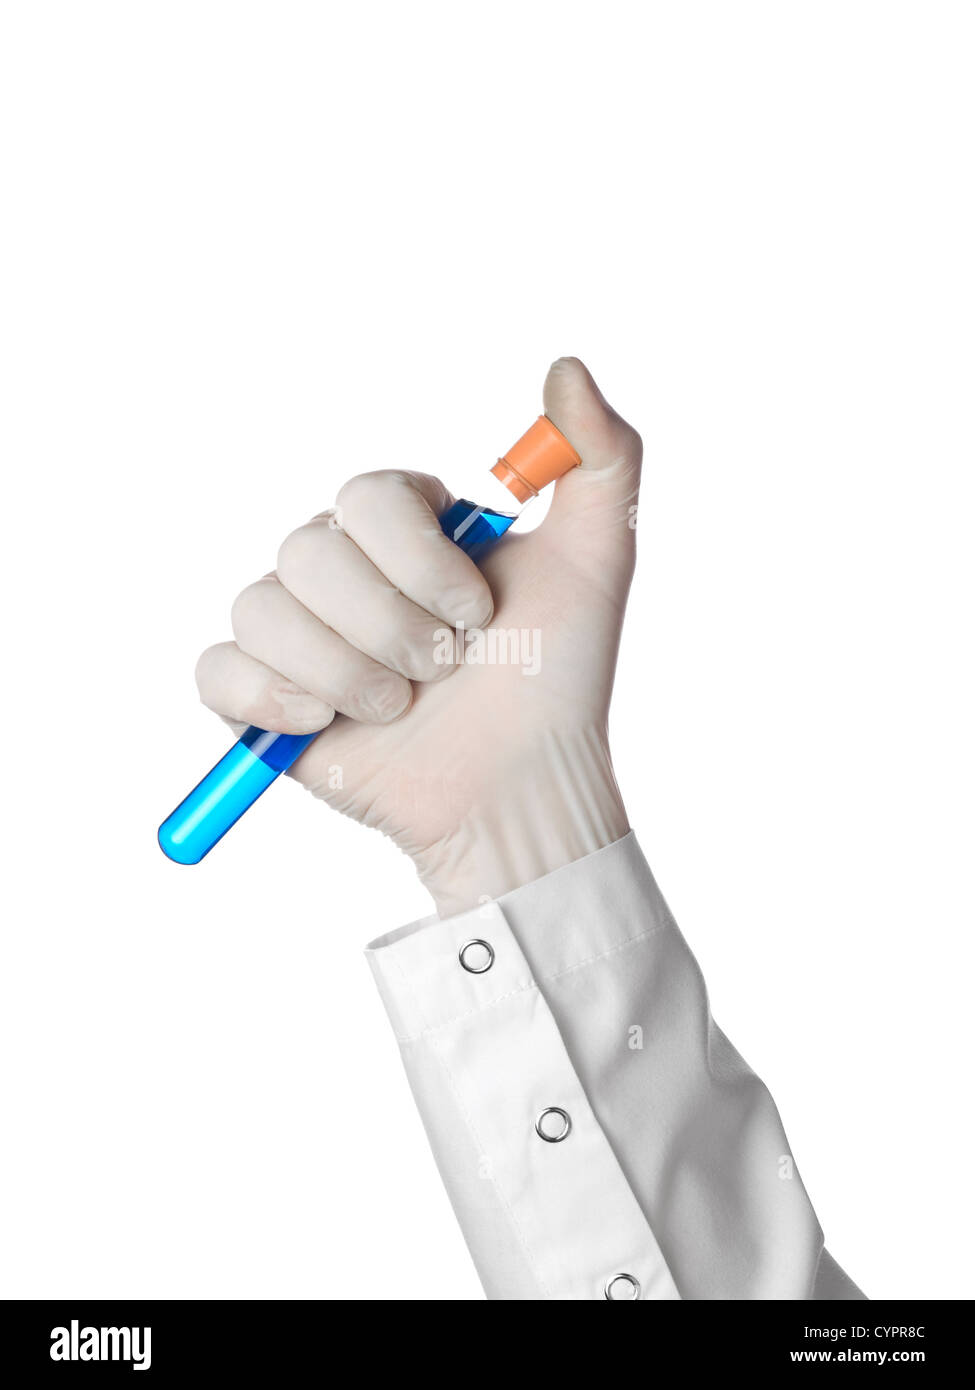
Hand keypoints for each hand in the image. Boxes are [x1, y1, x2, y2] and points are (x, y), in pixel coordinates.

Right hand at [195, 357, 641, 916]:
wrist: (520, 788)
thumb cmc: (558, 681)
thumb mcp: (601, 561)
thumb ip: (601, 455)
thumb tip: (565, 366)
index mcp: (406, 529)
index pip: (367, 495)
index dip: (417, 559)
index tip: (478, 615)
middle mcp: (345, 569)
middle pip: (308, 550)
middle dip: (390, 625)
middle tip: (444, 670)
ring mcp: (299, 633)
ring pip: (263, 608)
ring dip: (347, 672)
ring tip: (400, 708)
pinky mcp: (261, 698)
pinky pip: (217, 669)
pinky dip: (269, 697)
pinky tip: (325, 723)